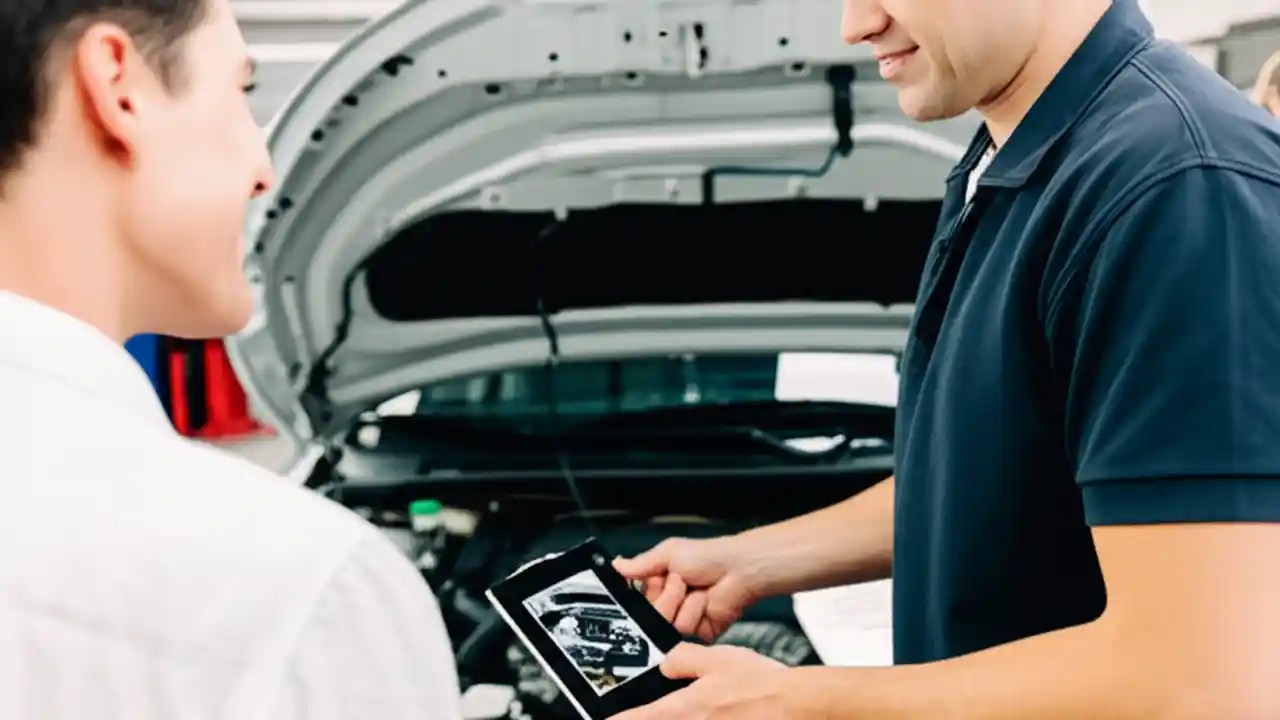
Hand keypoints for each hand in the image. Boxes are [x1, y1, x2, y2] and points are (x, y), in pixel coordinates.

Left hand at [610, 643, 797, 719]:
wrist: (798, 706)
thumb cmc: (763, 684)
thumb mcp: (719, 658)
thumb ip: (685, 659)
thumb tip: (666, 664)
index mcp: (686, 708)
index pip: (639, 719)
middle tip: (636, 714)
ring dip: (669, 719)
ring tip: (674, 710)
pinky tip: (707, 713)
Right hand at [613, 536, 758, 641]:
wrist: (739, 570)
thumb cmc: (709, 556)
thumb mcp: (669, 553)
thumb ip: (641, 563)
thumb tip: (616, 564)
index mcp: (660, 583)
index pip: (637, 597)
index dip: (645, 591)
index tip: (654, 580)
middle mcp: (670, 602)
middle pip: (650, 612)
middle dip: (666, 595)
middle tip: (680, 580)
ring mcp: (684, 617)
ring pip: (667, 623)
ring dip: (683, 603)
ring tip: (696, 590)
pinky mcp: (699, 632)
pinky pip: (686, 632)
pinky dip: (696, 614)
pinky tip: (705, 603)